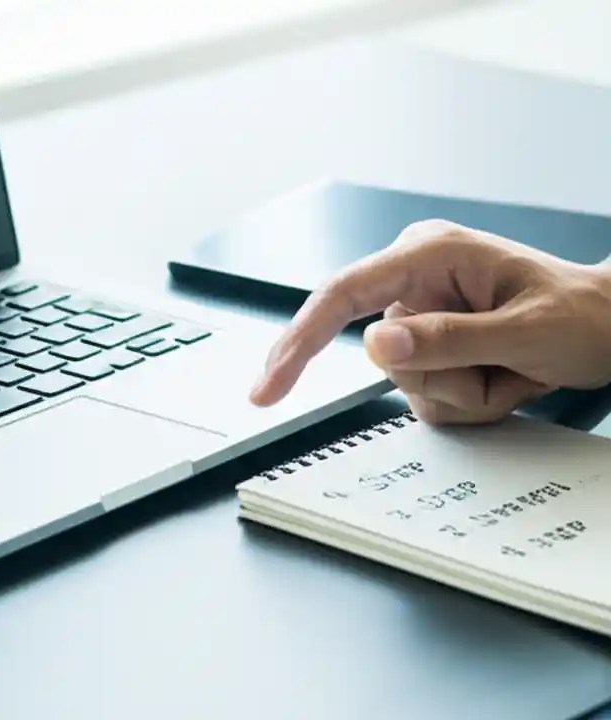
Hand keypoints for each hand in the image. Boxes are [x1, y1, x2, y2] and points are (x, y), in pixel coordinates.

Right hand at [249, 219, 610, 423]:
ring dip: (463, 395)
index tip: (268, 387)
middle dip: (445, 381)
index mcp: (428, 253)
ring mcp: (420, 316)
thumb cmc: (584, 316)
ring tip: (512, 372)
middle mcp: (414, 280)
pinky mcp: (429, 345)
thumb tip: (374, 345)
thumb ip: (448, 340)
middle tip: (505, 371)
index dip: (298, 342)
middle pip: (384, 359)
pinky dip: (467, 402)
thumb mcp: (524, 331)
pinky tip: (503, 378)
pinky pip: (424, 396)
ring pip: (405, 384)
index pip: (341, 296)